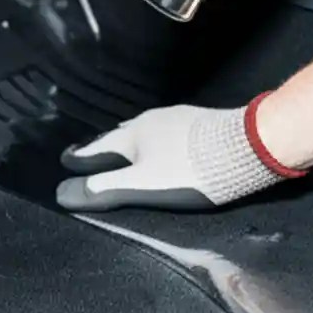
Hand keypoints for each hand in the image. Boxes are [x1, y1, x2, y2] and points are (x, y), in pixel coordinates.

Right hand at [56, 99, 302, 211]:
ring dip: (130, 143)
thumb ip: (104, 190)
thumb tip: (62, 193)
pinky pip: (167, 132)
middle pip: (119, 136)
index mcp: (133, 135)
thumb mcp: (143, 186)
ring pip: (144, 132)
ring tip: (122, 151)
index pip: (97, 148)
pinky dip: (155, 142)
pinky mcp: (201, 124)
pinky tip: (164, 147)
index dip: (80, 158)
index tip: (65, 160)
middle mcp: (151, 121)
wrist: (251, 145)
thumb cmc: (192, 170)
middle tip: (89, 155)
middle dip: (103, 147)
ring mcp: (179, 119)